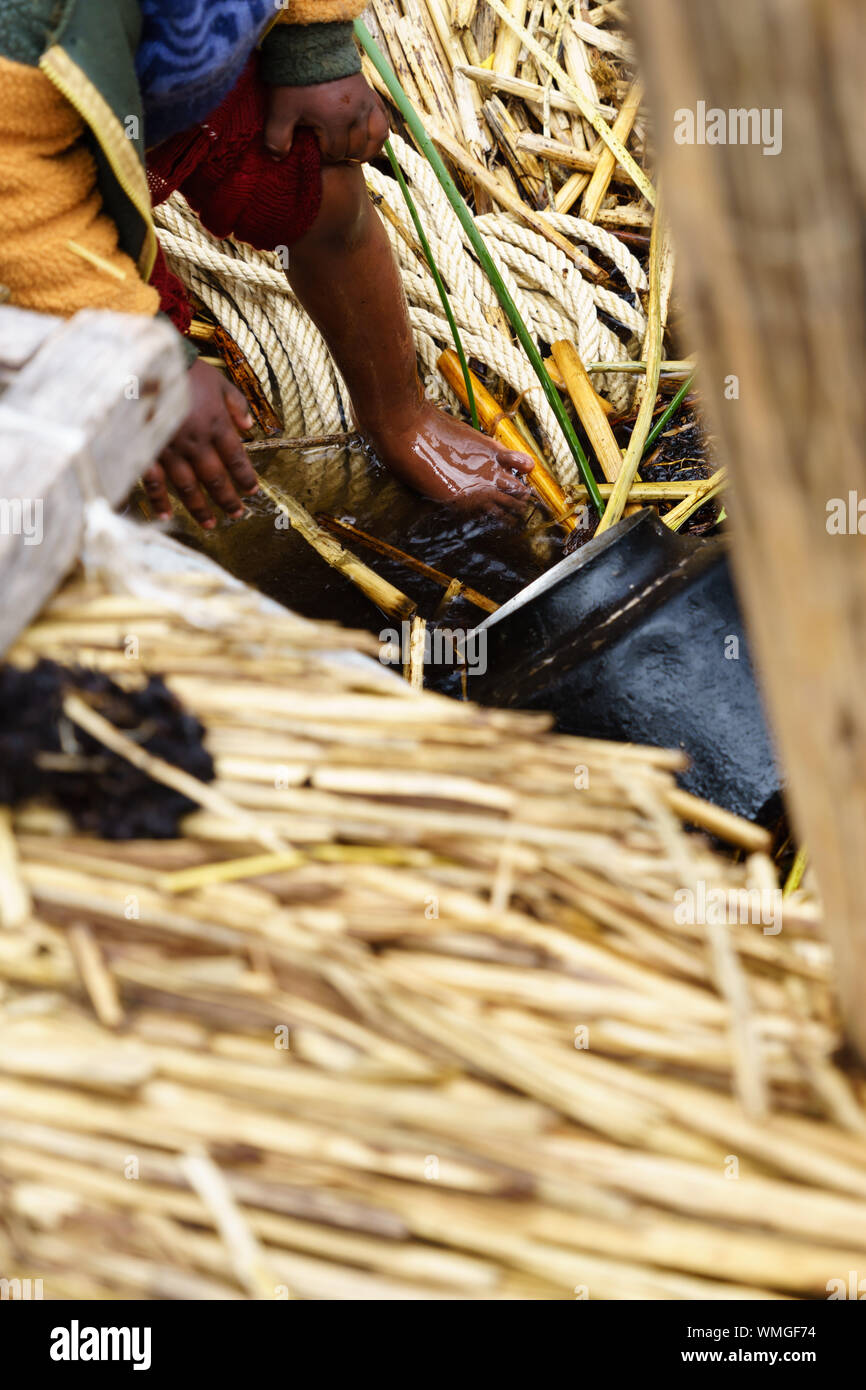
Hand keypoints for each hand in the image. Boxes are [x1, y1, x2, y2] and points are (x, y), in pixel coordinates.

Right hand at [142, 360, 258, 527]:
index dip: (246, 477)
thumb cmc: (184, 368)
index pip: (237, 459)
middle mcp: (196, 442)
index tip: (253, 492)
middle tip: (236, 514)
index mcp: (216, 424)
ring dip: (200, 508)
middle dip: (227, 499)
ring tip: (211, 524)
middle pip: (216, 479)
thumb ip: (236, 404)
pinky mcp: (147, 451)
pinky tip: (167, 515)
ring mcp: (171, 450)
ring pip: (189, 487)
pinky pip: (154, 482)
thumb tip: (251, 427)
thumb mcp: (218, 379)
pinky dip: (160, 500)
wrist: (146, 363)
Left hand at [264, 74, 389, 164]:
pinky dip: (378, 134)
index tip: (314, 149)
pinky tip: (368, 140)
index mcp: (335, 120)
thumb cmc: (294, 78)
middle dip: (341, 154)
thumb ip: (276, 137)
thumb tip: (277, 160)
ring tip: (352, 153)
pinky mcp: (371, 94)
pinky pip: (383, 121)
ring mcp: (366, 104)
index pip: (334, 152)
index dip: (323, 156)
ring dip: (365, 150)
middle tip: (328, 149)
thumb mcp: (280, 108)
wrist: (311, 43)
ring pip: (376, 138)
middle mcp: (356, 114)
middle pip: (354, 148)